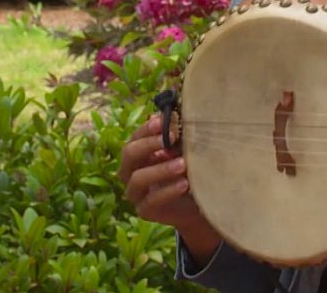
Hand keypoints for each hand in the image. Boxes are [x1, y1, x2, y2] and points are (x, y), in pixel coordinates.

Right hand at [119, 112, 220, 263]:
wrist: (197, 204)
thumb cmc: (187, 172)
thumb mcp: (183, 152)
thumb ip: (176, 138)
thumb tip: (174, 115)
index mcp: (138, 154)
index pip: (135, 137)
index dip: (147, 128)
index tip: (164, 121)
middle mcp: (130, 172)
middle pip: (129, 154)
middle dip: (149, 144)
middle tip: (171, 138)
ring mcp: (135, 193)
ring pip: (138, 178)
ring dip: (160, 169)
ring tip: (183, 164)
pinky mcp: (144, 211)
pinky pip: (151, 201)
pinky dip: (168, 191)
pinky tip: (184, 184)